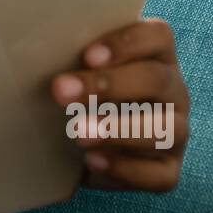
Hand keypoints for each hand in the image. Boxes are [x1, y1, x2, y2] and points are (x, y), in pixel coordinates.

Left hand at [49, 18, 188, 192]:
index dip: (126, 44)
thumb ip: (71, 57)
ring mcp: (177, 132)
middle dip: (108, 85)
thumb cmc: (80, 95)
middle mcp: (174, 91)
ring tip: (77, 132)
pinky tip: (92, 161)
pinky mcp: (168, 170)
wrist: (84, 146)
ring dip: (118, 129)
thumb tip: (35, 51)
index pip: (157, 37)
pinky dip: (125, 169)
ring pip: (165, 128)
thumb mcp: (78, 71)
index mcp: (157, 56)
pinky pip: (159, 175)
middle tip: (61, 91)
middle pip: (156, 80)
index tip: (87, 55)